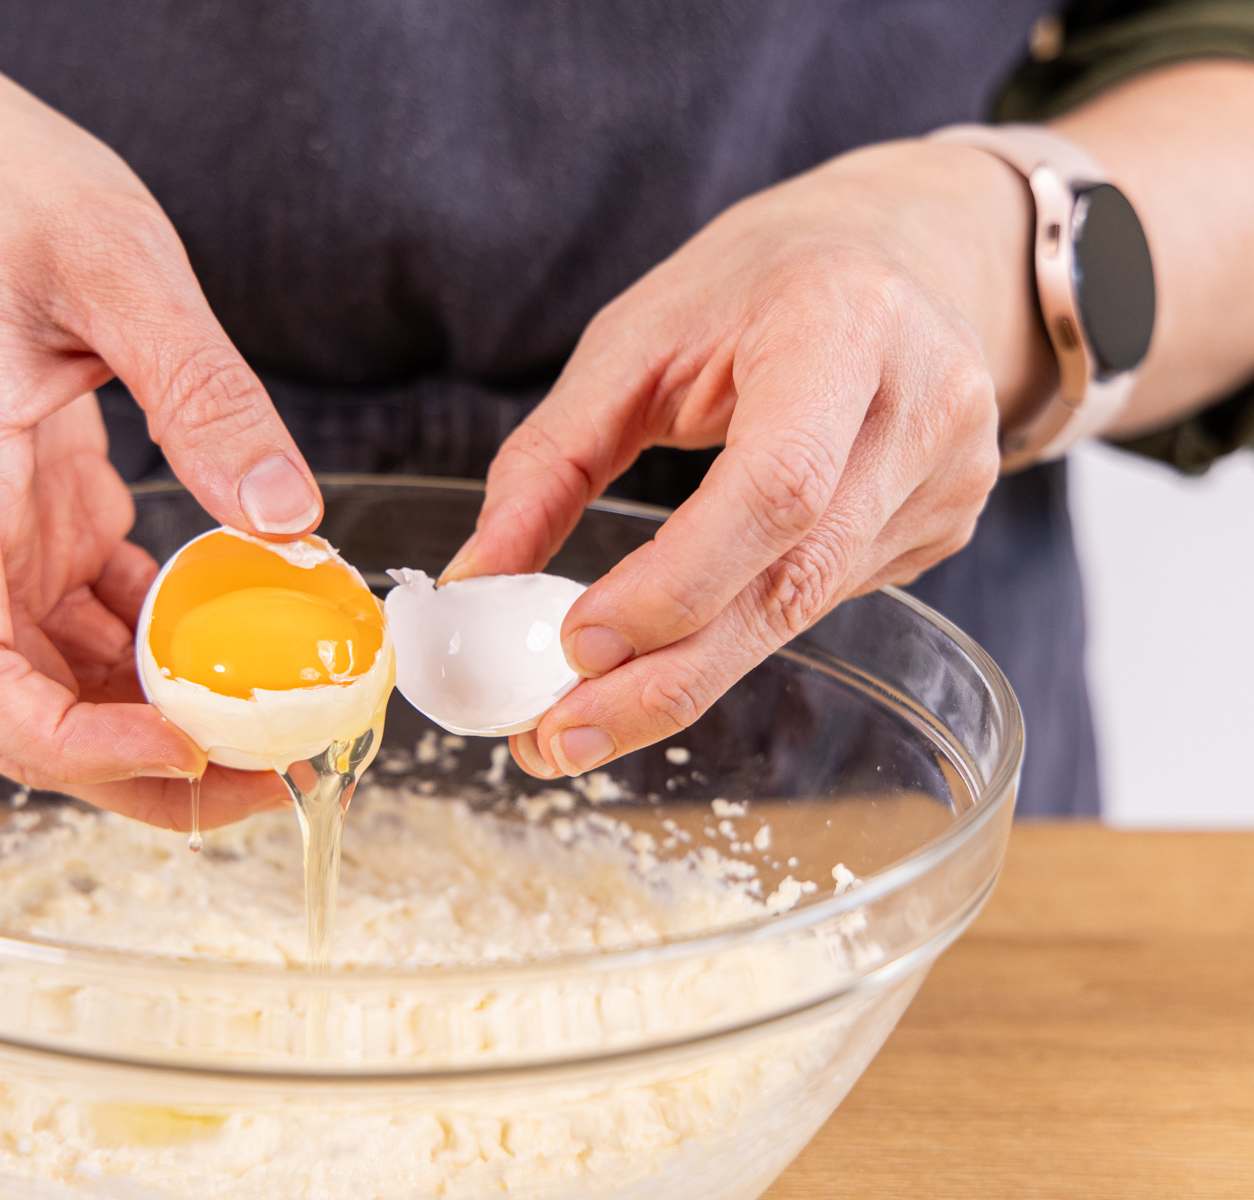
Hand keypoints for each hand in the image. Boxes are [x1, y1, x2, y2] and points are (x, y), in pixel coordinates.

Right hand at [0, 21, 315, 825]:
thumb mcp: (113, 260)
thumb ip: (199, 385)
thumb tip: (288, 515)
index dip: (62, 741)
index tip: (178, 745)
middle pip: (21, 711)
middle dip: (136, 768)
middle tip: (272, 776)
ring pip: (62, 682)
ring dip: (159, 723)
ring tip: (277, 734)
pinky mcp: (33, 519)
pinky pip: (94, 621)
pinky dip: (165, 650)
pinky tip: (245, 643)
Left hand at [445, 140, 1052, 778]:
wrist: (891, 256)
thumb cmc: (748, 288)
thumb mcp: (634, 341)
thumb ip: (551, 457)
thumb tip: (477, 577)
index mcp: (843, 324)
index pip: (777, 487)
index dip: (678, 581)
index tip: (577, 641)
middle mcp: (923, 403)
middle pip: (795, 579)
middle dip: (667, 675)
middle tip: (560, 738)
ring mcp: (952, 474)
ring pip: (806, 610)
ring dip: (687, 677)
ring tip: (583, 721)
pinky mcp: (946, 524)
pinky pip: (824, 603)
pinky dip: (734, 637)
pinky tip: (672, 653)